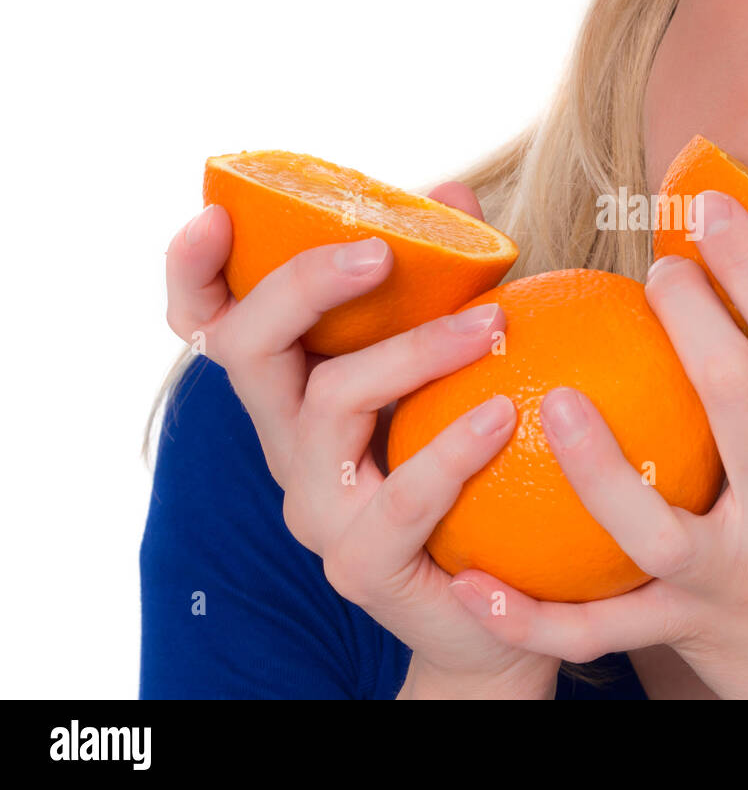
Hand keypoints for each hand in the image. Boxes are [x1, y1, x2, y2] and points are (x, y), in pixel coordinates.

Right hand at [164, 180, 559, 697]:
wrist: (489, 601)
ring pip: (329, 405)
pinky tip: (504, 414)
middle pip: (248, 348)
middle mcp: (286, 444)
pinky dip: (453, 449)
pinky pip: (400, 497)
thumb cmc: (470, 466)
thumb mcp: (450, 363)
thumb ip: (444, 283)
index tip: (216, 215)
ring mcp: (315, 507)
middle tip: (379, 250)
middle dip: (301, 285)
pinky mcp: (361, 563)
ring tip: (490, 326)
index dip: (195, 273)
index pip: (214, 326)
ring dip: (411, 353)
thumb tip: (452, 194)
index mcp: (293, 391)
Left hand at [445, 189, 747, 698]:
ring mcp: (741, 577)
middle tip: (655, 267)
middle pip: (736, 396)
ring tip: (554, 396)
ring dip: (595, 462)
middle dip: (691, 316)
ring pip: (654, 522)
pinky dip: (534, 618)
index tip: (713, 210)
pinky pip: (604, 631)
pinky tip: (472, 585)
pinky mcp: (694, 628)